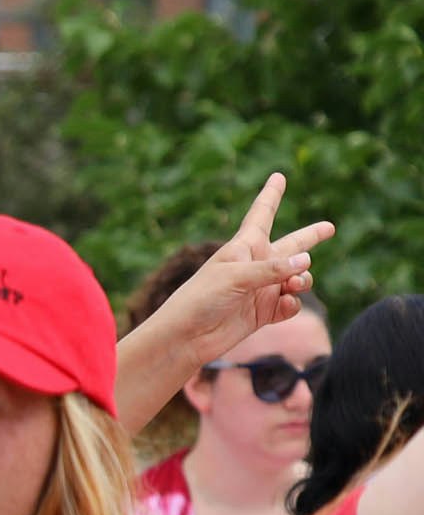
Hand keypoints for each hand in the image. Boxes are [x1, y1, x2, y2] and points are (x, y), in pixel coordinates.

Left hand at [154, 172, 332, 368]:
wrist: (185, 338)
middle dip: (310, 237)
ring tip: (295, 284)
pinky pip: (290, 304)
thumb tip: (306, 262)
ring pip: (297, 277)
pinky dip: (292, 304)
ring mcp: (261, 289)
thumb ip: (272, 269)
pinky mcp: (263, 312)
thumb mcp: (235, 277)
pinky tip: (285, 304)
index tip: (278, 176)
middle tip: (330, 227)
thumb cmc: (200, 299)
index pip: (261, 215)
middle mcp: (255, 265)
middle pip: (291, 246)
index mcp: (243, 247)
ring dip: (303, 279)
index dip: (271, 195)